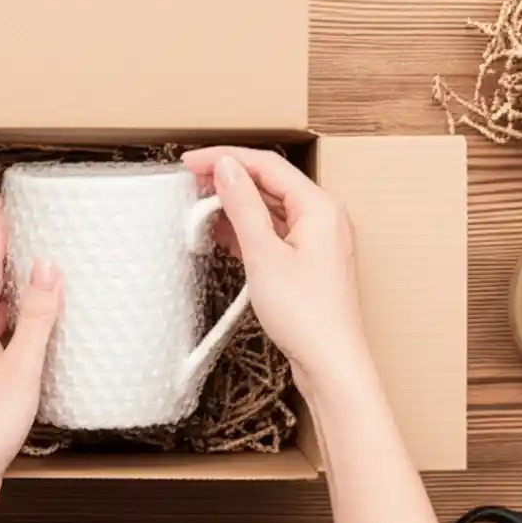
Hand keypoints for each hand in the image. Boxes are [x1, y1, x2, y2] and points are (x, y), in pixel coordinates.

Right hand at [182, 147, 369, 381]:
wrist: (331, 364)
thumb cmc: (305, 315)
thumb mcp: (264, 254)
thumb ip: (243, 206)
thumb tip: (226, 168)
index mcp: (318, 206)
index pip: (266, 164)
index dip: (225, 158)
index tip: (190, 162)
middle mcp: (322, 217)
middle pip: (270, 183)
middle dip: (229, 181)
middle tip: (189, 183)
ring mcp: (316, 240)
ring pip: (270, 209)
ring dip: (236, 206)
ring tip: (198, 208)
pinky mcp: (308, 262)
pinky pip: (274, 233)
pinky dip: (247, 231)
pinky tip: (221, 235)